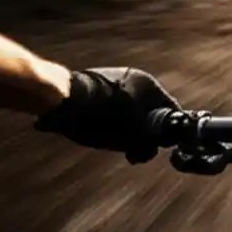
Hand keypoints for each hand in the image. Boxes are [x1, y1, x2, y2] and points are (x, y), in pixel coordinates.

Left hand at [34, 67, 179, 162]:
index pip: (171, 110)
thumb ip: (149, 143)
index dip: (167, 132)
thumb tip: (151, 149)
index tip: (156, 147)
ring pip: (130, 114)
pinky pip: (112, 111)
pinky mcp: (95, 89)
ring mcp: (113, 82)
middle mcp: (133, 79)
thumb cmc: (101, 116)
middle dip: (143, 135)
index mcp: (148, 84)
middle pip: (149, 113)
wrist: (60, 100)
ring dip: (125, 133)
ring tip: (114, 146)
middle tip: (132, 152)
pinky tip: (100, 136)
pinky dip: (110, 124)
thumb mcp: (133, 134)